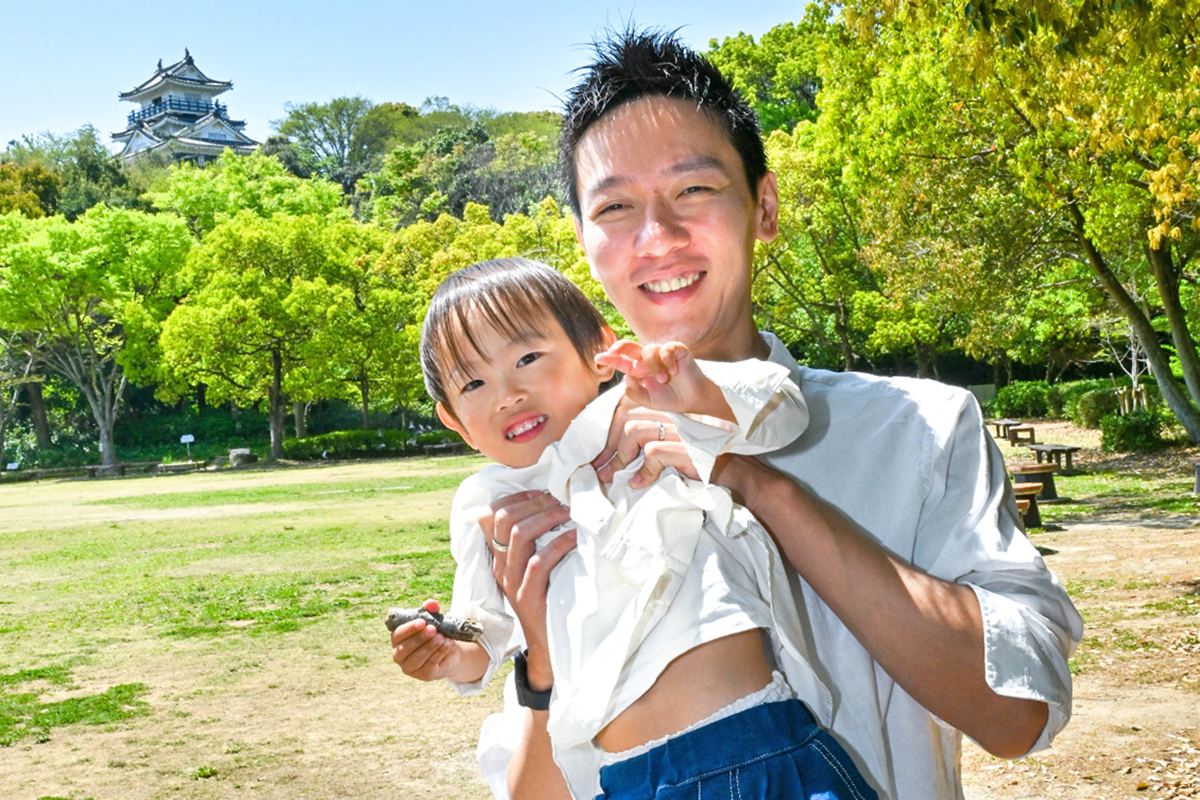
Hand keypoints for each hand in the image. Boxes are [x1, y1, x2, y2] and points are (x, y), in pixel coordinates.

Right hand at [391, 598, 459, 680]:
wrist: (449, 649)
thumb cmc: (435, 632)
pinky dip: (439, 653)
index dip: (409, 629)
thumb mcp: (433, 620)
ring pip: (416, 659)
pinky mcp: (423, 675)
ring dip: (430, 647)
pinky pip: (429, 665)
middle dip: (420, 638)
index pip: (397, 635)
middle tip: (433, 629)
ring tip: (442, 637)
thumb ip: (430, 611)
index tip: (422, 621)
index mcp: (397, 640)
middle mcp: (399, 655)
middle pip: (405, 648)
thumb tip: (431, 603)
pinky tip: (447, 644)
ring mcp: (410, 668)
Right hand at [481, 490, 576, 686]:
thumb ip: (538, 544)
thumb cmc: (551, 600)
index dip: (514, 498)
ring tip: (569, 512)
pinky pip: (540, 562)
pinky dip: (560, 544)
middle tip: (560, 499)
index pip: (490, 516)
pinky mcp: (528, 597)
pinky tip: (576, 538)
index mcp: (500, 558)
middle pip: (504, 520)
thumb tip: (555, 508)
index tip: (539, 491)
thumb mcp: (539, 568)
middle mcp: (501, 568)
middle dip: (535, 502)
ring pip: (519, 535)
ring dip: (548, 517)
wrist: (550, 645)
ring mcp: (512, 582)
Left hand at [591, 394, 699, 488]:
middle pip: (625, 416)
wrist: (729, 469)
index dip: (609, 433)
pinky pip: (653, 452)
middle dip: (610, 446)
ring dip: (622, 458)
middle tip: (603, 470)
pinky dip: (643, 471)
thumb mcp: (666, 444)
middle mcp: (672, 413)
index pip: (626, 407)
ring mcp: (680, 428)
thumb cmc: (692, 459)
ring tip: (617, 477)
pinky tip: (640, 483)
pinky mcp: (686, 446)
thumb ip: (643, 439)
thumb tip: (608, 456)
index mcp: (664, 409)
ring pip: (634, 431)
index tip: (602, 455)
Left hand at [596, 340, 731, 419]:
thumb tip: (626, 377)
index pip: (622, 361)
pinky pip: (666, 348)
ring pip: (648, 350)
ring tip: (664, 379)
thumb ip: (635, 392)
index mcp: (639, 370)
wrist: (692, 400)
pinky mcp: (676, 350)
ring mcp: (661, 353)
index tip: (598, 359)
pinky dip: (667, 360)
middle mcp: (647, 359)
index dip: (610, 358)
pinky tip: (674, 371)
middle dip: (619, 347)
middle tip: (613, 351)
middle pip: (629, 346)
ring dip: (653, 366)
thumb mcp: (648, 401)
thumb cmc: (670, 398)